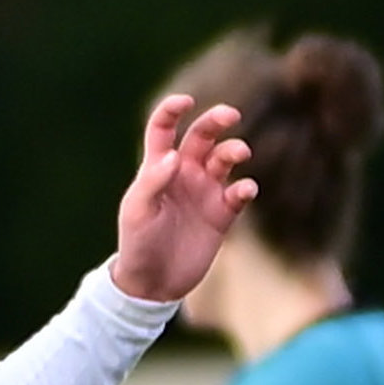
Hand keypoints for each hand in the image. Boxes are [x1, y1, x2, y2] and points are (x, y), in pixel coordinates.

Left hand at [107, 96, 255, 303]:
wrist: (153, 282)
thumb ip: (153, 181)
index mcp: (158, 167)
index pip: (164, 128)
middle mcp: (185, 173)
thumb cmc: (137, 242)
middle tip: (231, 114)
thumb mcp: (137, 210)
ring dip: (234, 150)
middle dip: (217, 121)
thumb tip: (174, 156)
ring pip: (225, 159)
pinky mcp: (222, 215)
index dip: (173, 110)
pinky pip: (239, 193)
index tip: (186, 102)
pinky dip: (246, 187)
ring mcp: (205, 192)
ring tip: (240, 153)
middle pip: (203, 136)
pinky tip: (245, 190)